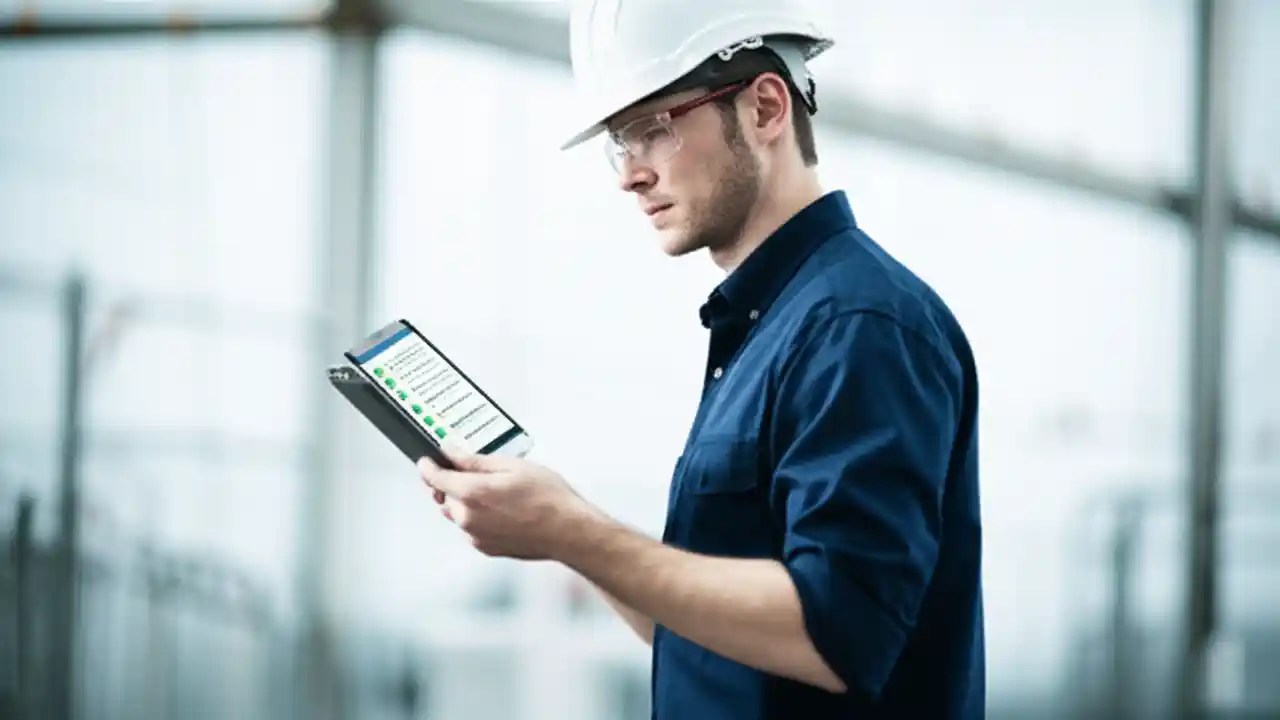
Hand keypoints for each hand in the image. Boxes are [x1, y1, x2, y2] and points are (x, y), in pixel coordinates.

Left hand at [418, 450, 596, 560]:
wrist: (567, 531)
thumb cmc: (546, 496)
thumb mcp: (511, 466)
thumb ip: (474, 460)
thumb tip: (449, 450)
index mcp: (471, 493)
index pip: (434, 478)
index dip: (428, 466)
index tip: (427, 460)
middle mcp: (467, 518)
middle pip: (445, 496)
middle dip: (453, 483)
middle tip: (477, 473)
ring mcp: (475, 536)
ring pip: (458, 513)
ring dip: (466, 501)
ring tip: (496, 493)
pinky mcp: (485, 547)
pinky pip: (471, 528)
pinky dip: (478, 518)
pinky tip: (503, 511)